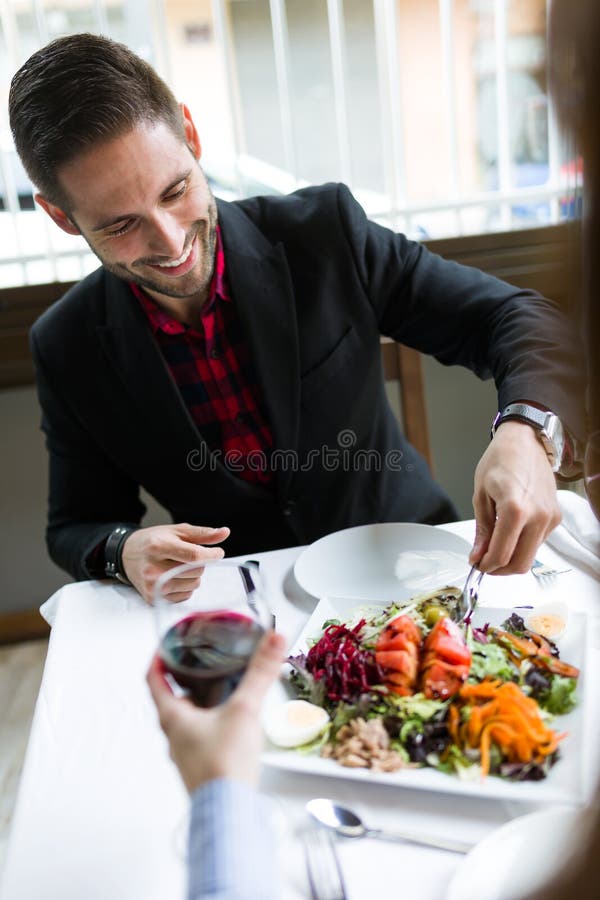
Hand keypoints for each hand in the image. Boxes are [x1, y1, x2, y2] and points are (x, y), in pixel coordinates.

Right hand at [121, 523, 229, 603]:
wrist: (126, 555)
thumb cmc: (153, 541)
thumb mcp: (176, 531)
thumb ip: (202, 533)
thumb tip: (224, 533)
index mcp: (158, 546)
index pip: (194, 556)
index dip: (211, 555)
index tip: (217, 552)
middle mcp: (153, 567)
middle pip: (196, 571)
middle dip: (201, 563)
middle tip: (190, 557)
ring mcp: (152, 585)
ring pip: (193, 585)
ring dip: (193, 576)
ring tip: (179, 566)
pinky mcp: (153, 598)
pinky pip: (185, 596)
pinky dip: (185, 587)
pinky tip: (174, 577)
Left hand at [146, 630, 285, 791]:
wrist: (229, 811)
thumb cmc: (224, 764)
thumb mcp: (244, 709)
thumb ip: (259, 672)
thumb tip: (273, 639)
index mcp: (172, 717)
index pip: (153, 679)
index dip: (159, 658)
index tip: (167, 644)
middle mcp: (174, 735)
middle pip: (172, 698)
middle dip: (187, 677)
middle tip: (202, 660)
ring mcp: (187, 752)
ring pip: (189, 717)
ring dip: (202, 699)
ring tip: (223, 684)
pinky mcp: (202, 765)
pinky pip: (203, 735)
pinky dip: (213, 720)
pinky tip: (234, 719)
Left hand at [470, 421, 560, 573]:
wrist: (525, 441)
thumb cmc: (500, 460)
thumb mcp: (481, 495)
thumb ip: (482, 530)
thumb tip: (478, 555)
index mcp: (515, 509)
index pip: (501, 554)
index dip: (486, 566)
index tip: (477, 564)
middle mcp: (537, 516)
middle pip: (520, 564)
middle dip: (500, 569)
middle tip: (485, 563)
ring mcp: (550, 518)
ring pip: (531, 556)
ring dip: (511, 558)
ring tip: (495, 546)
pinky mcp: (555, 517)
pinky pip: (538, 542)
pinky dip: (522, 544)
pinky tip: (510, 532)